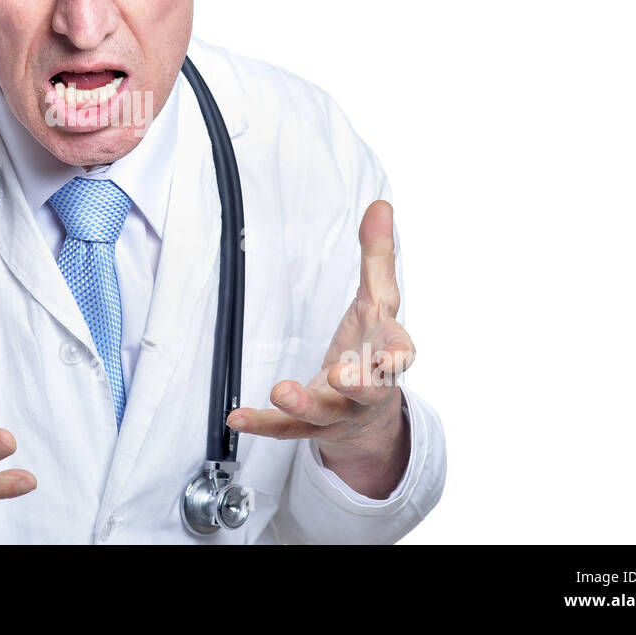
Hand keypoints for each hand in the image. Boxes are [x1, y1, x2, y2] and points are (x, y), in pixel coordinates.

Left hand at [226, 200, 412, 495]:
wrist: (368, 417)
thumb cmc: (372, 347)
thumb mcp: (379, 302)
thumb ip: (377, 256)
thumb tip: (381, 204)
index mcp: (387, 356)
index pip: (399, 356)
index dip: (397, 357)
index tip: (394, 358)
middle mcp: (367, 390)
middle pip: (366, 392)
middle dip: (357, 384)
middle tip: (342, 374)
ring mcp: (338, 412)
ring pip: (323, 413)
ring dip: (302, 404)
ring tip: (281, 391)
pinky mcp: (309, 428)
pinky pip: (284, 430)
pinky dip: (261, 424)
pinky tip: (236, 416)